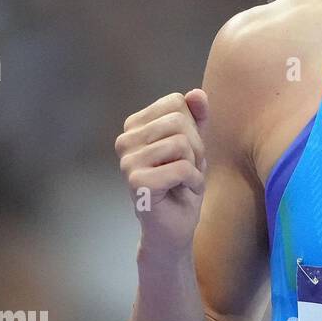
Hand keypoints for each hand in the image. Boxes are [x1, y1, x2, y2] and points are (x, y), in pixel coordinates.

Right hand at [115, 89, 208, 255]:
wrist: (175, 227)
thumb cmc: (183, 184)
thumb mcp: (195, 146)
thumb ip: (197, 118)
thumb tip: (196, 93)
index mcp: (135, 126)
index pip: (176, 102)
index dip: (193, 128)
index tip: (186, 153)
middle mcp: (125, 140)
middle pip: (179, 121)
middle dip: (196, 148)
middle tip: (186, 170)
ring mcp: (127, 161)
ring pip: (182, 144)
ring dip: (194, 166)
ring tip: (182, 181)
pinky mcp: (136, 182)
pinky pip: (182, 168)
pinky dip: (194, 182)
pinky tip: (182, 192)